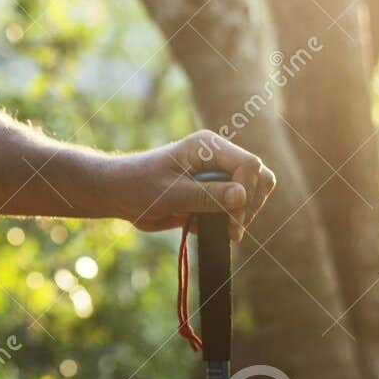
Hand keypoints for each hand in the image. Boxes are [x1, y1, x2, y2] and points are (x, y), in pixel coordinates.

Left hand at [108, 130, 275, 241]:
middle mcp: (218, 158)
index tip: (231, 219)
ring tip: (222, 231)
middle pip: (259, 178)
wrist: (118, 195)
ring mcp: (217, 176)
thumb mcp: (171, 194)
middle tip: (231, 228)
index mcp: (208, 147)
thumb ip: (207, 196)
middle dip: (250, 205)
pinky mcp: (212, 194)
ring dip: (240, 216)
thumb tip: (242, 196)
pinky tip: (203, 227)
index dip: (246, 193)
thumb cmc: (138, 186)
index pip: (249, 165)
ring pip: (251, 195)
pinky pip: (234, 209)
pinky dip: (226, 223)